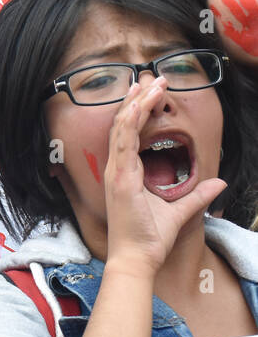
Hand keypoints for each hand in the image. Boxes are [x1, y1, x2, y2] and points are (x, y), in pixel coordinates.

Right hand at [103, 77, 224, 276]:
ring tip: (149, 83)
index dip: (138, 111)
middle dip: (137, 99)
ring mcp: (116, 171)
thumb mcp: (180, 211)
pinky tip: (139, 104)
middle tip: (151, 78)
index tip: (150, 92)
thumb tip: (219, 182)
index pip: (129, 133)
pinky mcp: (120, 177)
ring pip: (122, 127)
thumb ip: (198, 195)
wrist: (137, 258)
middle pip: (123, 124)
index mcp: (125, 173)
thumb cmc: (150, 238)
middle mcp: (117, 168)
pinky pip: (123, 142)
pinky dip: (130, 120)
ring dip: (136, 103)